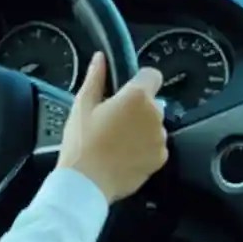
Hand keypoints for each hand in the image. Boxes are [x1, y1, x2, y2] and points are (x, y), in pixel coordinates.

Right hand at [56, 51, 168, 203]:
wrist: (86, 183)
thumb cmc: (81, 143)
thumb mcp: (82, 105)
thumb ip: (96, 77)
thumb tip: (100, 58)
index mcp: (136, 97)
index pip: (152, 75)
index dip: (140, 80)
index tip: (126, 91)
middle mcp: (154, 115)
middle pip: (152, 102)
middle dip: (137, 108)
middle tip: (113, 120)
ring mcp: (159, 138)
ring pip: (153, 125)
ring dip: (141, 128)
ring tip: (116, 140)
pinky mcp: (160, 158)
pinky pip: (155, 145)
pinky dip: (144, 148)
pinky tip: (123, 154)